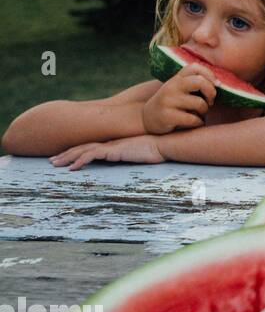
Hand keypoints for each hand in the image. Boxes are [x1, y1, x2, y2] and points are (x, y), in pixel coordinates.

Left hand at [50, 135, 165, 170]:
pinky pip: (92, 155)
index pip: (90, 147)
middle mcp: (109, 143)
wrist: (164, 144)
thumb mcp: (141, 154)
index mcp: (114, 144)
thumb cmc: (157, 150)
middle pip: (82, 147)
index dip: (76, 151)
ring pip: (83, 150)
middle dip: (65, 154)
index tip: (65, 157)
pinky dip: (80, 161)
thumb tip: (131, 161)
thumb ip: (132, 156)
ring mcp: (110, 146)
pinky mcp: (113, 151)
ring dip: (67, 158)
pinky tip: (72, 168)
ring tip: (55, 164)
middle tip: (52, 161)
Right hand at [143, 64, 215, 133]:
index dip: (210, 74)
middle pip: (200, 82)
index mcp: (176, 78)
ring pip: (199, 103)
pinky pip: (193, 119)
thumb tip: (219, 83)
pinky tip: (195, 122)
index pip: (195, 67)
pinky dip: (199, 122)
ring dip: (205, 111)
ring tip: (199, 114)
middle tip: (210, 101)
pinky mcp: (167, 116)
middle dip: (211, 92)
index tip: (216, 85)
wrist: (147, 118)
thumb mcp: (179, 89)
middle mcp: (171, 87)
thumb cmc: (172, 103)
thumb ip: (194, 83)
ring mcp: (168, 101)